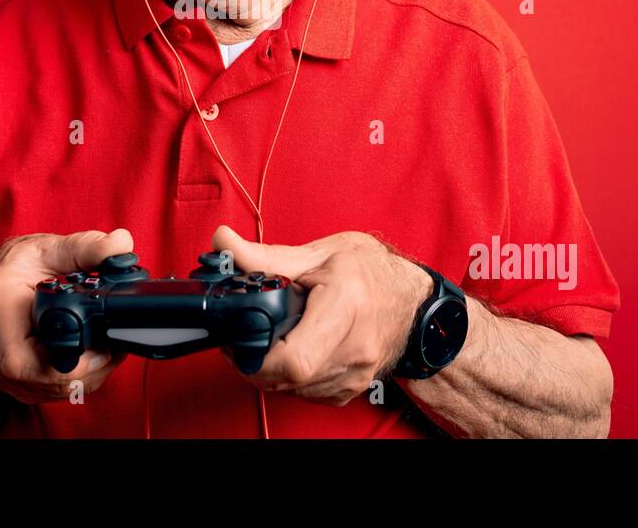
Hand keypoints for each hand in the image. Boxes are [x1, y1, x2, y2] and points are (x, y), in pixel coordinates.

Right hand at [0, 228, 132, 404]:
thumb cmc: (22, 264)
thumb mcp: (54, 248)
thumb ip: (89, 247)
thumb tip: (120, 244)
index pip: (19, 360)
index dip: (63, 367)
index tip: (98, 351)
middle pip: (39, 380)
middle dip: (84, 371)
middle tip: (112, 349)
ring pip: (44, 391)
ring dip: (82, 378)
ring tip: (106, 351)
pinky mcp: (8, 379)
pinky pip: (42, 391)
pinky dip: (71, 381)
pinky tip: (89, 360)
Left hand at [211, 225, 433, 404]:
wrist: (412, 300)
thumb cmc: (372, 272)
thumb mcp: (320, 254)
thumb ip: (266, 256)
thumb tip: (224, 244)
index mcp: (346, 306)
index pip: (295, 359)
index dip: (258, 355)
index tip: (241, 336)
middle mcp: (355, 348)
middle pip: (288, 378)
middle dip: (256, 361)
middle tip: (246, 335)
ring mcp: (355, 374)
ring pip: (293, 390)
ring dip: (271, 370)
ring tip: (271, 337)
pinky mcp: (351, 390)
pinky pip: (307, 394)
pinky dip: (291, 378)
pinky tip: (293, 349)